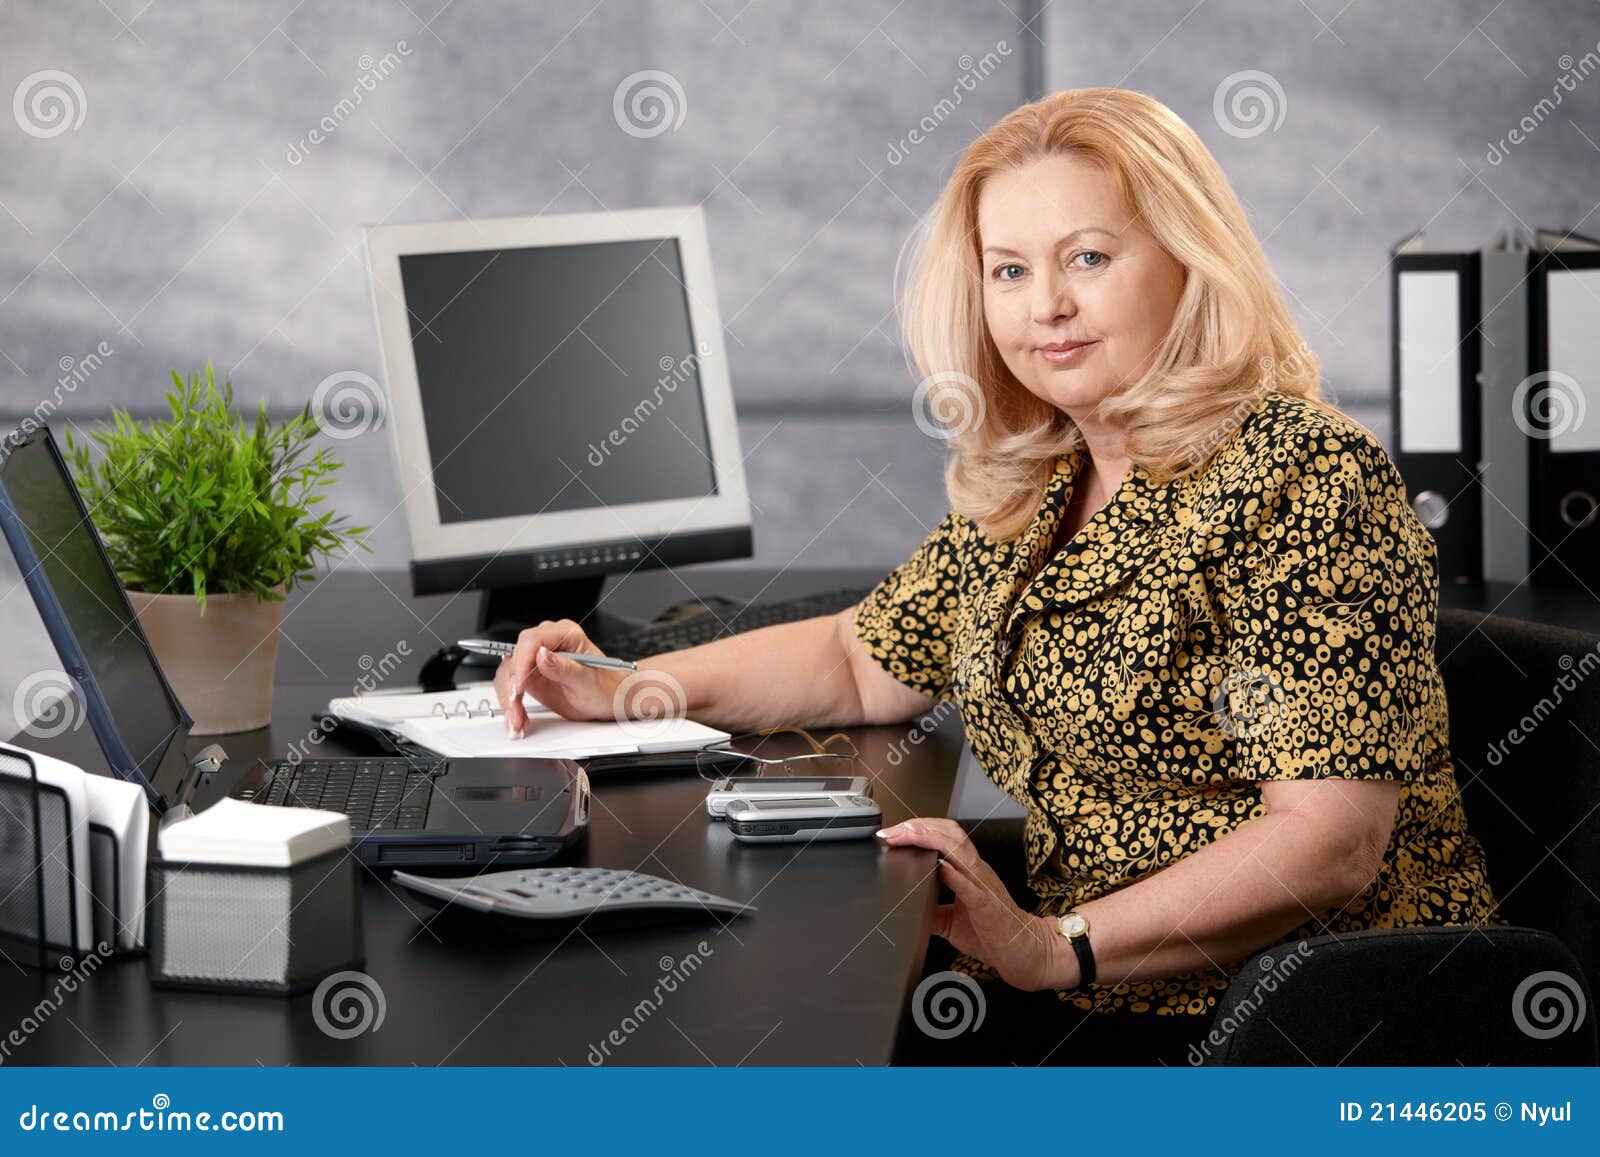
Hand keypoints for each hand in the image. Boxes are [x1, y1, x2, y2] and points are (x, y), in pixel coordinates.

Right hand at [493, 619, 624, 736]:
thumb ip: (564, 668)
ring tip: (517, 719)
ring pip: (509, 673)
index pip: (533, 640)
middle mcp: (549, 643)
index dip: (522, 662)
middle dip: (512, 685)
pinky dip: (511, 703)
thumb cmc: (606, 687)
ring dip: (508, 698)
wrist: (610, 700)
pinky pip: (511, 686)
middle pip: (516, 656)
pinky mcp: (530, 674)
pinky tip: (518, 717)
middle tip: (515, 707)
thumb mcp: (587, 681)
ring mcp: (537, 658)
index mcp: (566, 634)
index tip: (520, 685)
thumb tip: (542, 655)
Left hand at [877, 818, 1070, 991]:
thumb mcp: (952, 921)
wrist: (1024, 952)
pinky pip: (968, 882)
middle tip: (892, 831)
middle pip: (949, 833)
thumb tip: (908, 908)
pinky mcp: (985, 903)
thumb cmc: (993, 934)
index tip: (893, 833)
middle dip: (919, 827)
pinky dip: (951, 872)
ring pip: (958, 848)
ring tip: (907, 835)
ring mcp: (982, 883)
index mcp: (968, 871)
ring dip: (930, 838)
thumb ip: (933, 910)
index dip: (920, 829)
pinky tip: (936, 866)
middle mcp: (975, 870)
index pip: (944, 837)